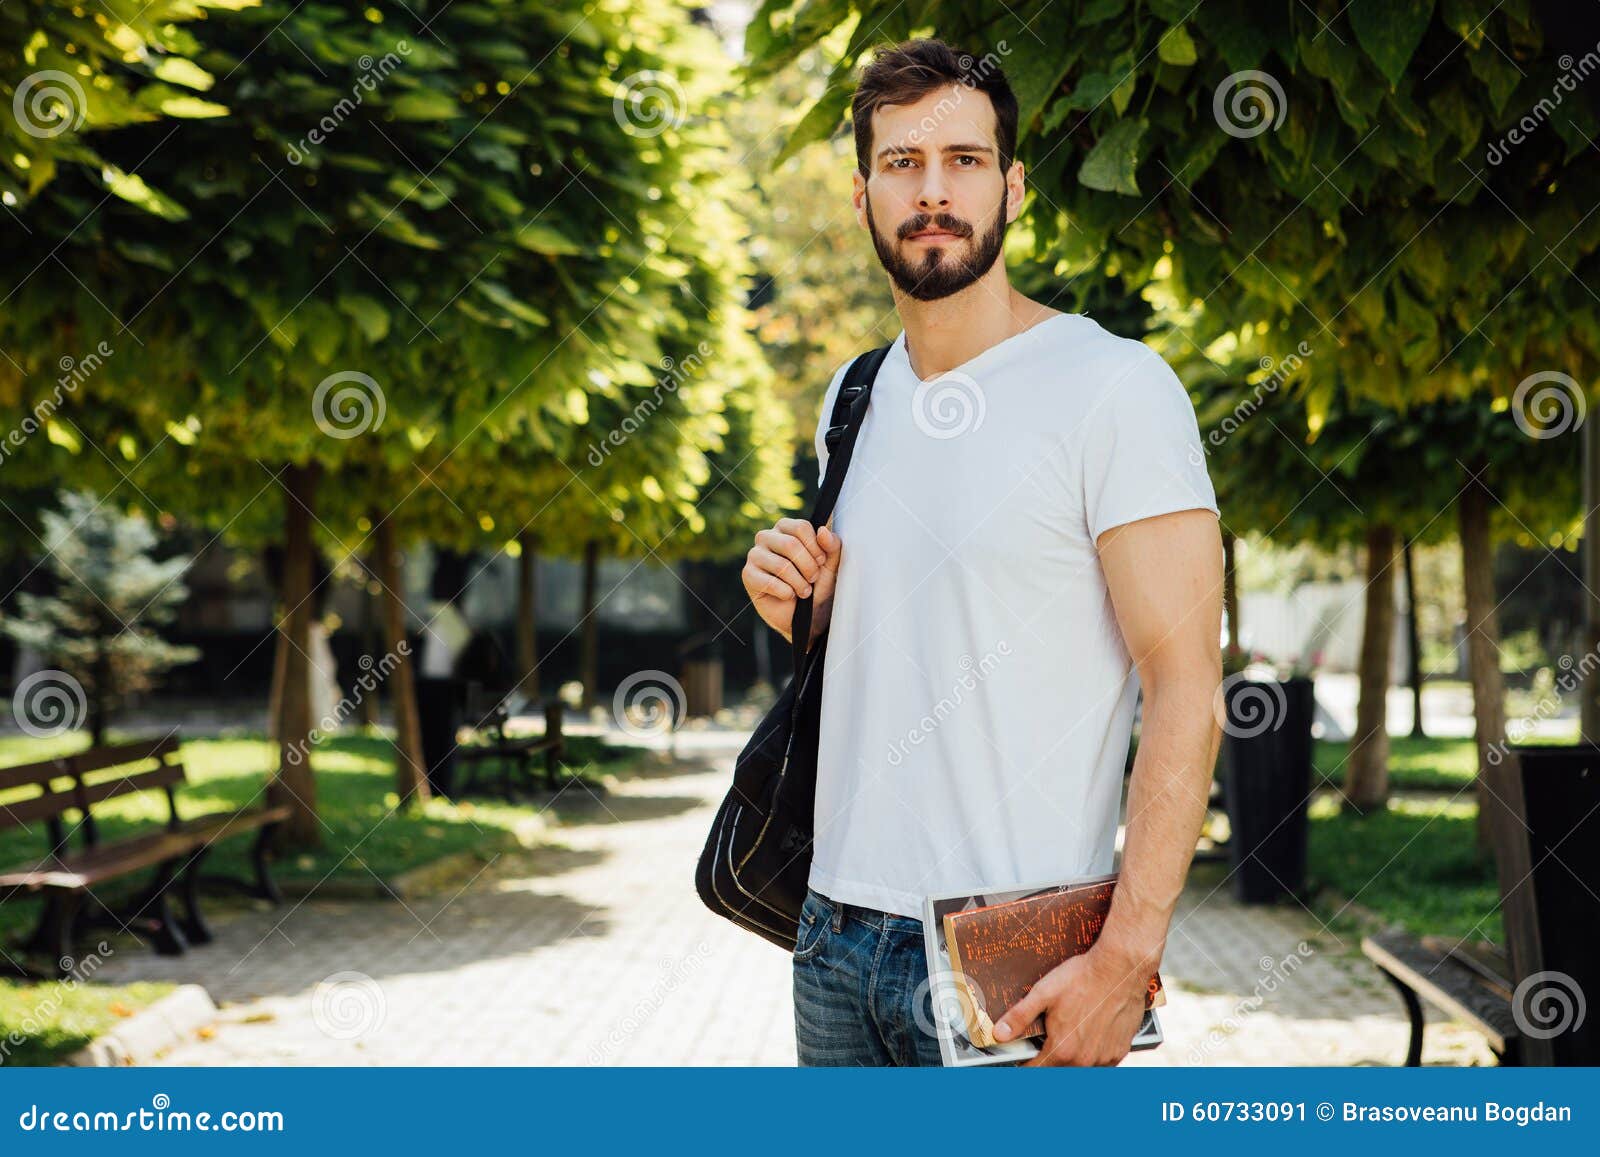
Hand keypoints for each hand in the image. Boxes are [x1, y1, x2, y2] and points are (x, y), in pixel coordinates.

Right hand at [741, 517, 841, 647]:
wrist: (806, 615)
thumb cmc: (816, 584)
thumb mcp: (829, 564)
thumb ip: (831, 545)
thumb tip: (823, 531)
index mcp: (785, 528)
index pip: (800, 527)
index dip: (815, 547)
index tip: (821, 562)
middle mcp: (766, 537)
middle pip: (790, 544)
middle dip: (808, 566)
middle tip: (813, 579)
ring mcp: (755, 555)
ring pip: (781, 565)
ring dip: (799, 583)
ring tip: (804, 591)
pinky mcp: (748, 575)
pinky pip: (770, 582)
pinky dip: (786, 593)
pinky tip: (788, 596)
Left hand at [991, 944, 1152, 1066]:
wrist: (1120, 968)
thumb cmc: (1083, 978)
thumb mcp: (1044, 993)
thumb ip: (1020, 1016)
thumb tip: (1000, 1034)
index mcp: (1063, 1049)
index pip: (1037, 1071)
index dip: (1026, 1066)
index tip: (1023, 1060)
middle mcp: (1084, 1059)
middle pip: (1058, 1071)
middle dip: (1048, 1061)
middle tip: (1046, 1041)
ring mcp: (1104, 1057)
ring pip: (1081, 1069)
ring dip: (1071, 1059)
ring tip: (1070, 1035)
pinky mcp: (1119, 1050)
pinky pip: (1101, 1063)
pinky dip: (1092, 1056)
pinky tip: (1089, 1037)